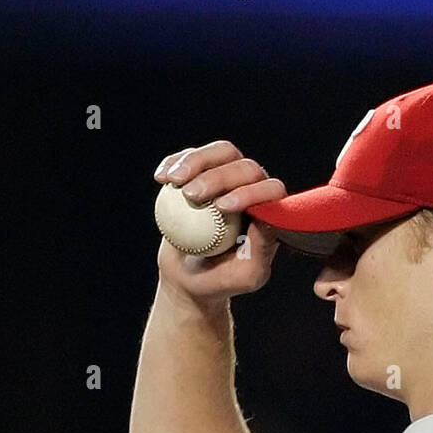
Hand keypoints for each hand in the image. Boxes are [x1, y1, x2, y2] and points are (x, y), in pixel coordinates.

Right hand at [152, 140, 287, 304]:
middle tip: (191, 195)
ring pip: (220, 152)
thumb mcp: (246, 275)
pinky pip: (191, 155)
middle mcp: (254, 188)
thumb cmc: (222, 280)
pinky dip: (174, 162)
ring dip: (195, 161)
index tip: (221, 207)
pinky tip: (161, 178)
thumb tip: (268, 219)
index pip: (271, 190)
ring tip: (174, 181)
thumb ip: (263, 249)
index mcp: (270, 211)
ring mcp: (228, 176)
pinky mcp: (202, 171)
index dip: (249, 192)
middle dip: (217, 176)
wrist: (190, 278)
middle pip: (243, 166)